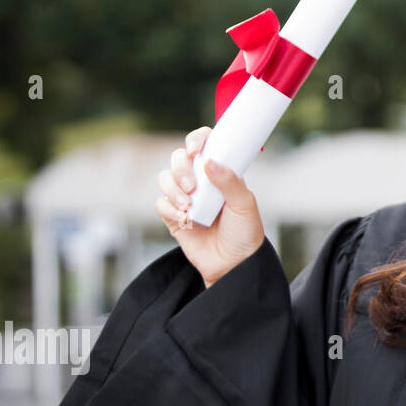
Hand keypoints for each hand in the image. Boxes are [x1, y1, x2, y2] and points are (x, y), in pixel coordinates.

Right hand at [156, 126, 265, 286]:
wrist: (233, 265)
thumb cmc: (245, 233)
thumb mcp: (244, 205)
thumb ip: (229, 182)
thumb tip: (210, 161)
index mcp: (221, 173)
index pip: (205, 145)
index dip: (196, 140)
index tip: (195, 149)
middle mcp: (202, 182)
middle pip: (178, 159)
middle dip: (181, 169)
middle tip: (193, 187)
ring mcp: (186, 198)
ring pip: (165, 178)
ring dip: (173, 190)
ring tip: (189, 207)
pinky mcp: (174, 216)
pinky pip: (160, 203)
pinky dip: (169, 209)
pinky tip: (185, 219)